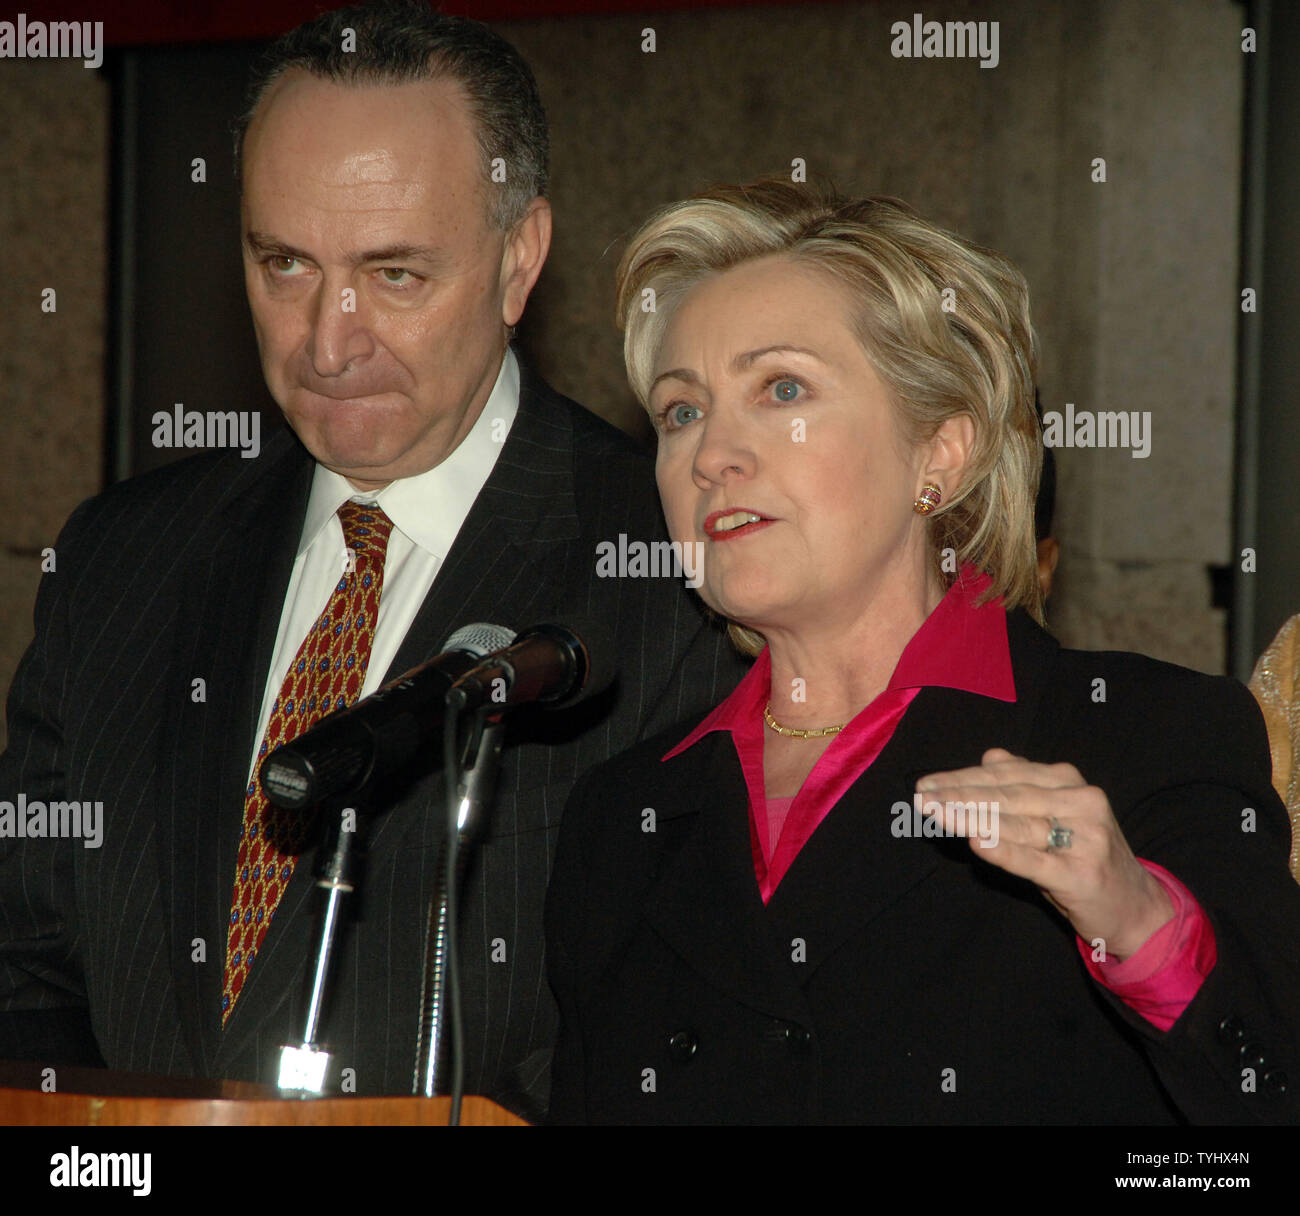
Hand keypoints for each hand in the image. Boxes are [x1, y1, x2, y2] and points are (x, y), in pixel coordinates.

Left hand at [915, 748, 1173, 959]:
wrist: (1134, 906)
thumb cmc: (1082, 855)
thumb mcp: (1055, 813)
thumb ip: (1023, 784)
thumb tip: (989, 756)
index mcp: (1068, 781)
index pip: (1003, 775)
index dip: (961, 778)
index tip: (925, 784)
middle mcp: (1080, 801)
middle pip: (1006, 796)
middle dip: (958, 796)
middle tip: (920, 798)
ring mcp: (1085, 837)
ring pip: (1016, 824)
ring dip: (971, 819)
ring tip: (937, 814)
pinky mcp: (1082, 874)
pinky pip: (1034, 860)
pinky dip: (1004, 850)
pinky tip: (977, 841)